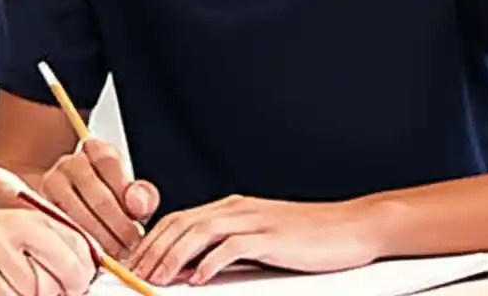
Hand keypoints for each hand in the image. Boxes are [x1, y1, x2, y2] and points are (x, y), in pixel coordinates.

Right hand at [0, 209, 97, 295]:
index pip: (79, 245)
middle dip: (65, 290)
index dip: (84, 271)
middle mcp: (19, 228)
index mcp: (34, 218)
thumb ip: (47, 249)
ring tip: (12, 286)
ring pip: (37, 290)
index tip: (78, 284)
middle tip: (55, 294)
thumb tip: (82, 278)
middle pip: (66, 271)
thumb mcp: (15, 234)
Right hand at [40, 139, 159, 256]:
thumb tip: (138, 206)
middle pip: (96, 194)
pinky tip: (89, 252)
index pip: (110, 164)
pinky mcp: (37, 205)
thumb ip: (142, 196)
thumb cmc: (105, 198)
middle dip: (117, 226)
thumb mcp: (128, 192)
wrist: (68, 201)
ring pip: (75, 213)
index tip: (137, 226)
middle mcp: (70, 163)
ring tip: (112, 254)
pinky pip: (58, 225)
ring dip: (98, 238)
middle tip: (128, 248)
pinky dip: (76, 241)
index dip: (126, 198)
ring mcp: (50, 182)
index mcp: (96, 151)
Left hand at [127, 195, 387, 285]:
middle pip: (180, 224)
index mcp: (231, 207)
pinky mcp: (271, 236)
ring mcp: (253, 220)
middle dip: (152, 250)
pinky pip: (231, 247)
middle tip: (133, 274)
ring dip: (172, 257)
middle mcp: (236, 209)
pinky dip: (209, 263)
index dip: (152, 241)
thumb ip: (229, 248)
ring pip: (198, 233)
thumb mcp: (261, 238)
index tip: (134, 263)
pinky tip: (197, 279)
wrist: (353, 226)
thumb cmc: (311, 237)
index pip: (179, 220)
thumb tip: (195, 269)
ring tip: (155, 279)